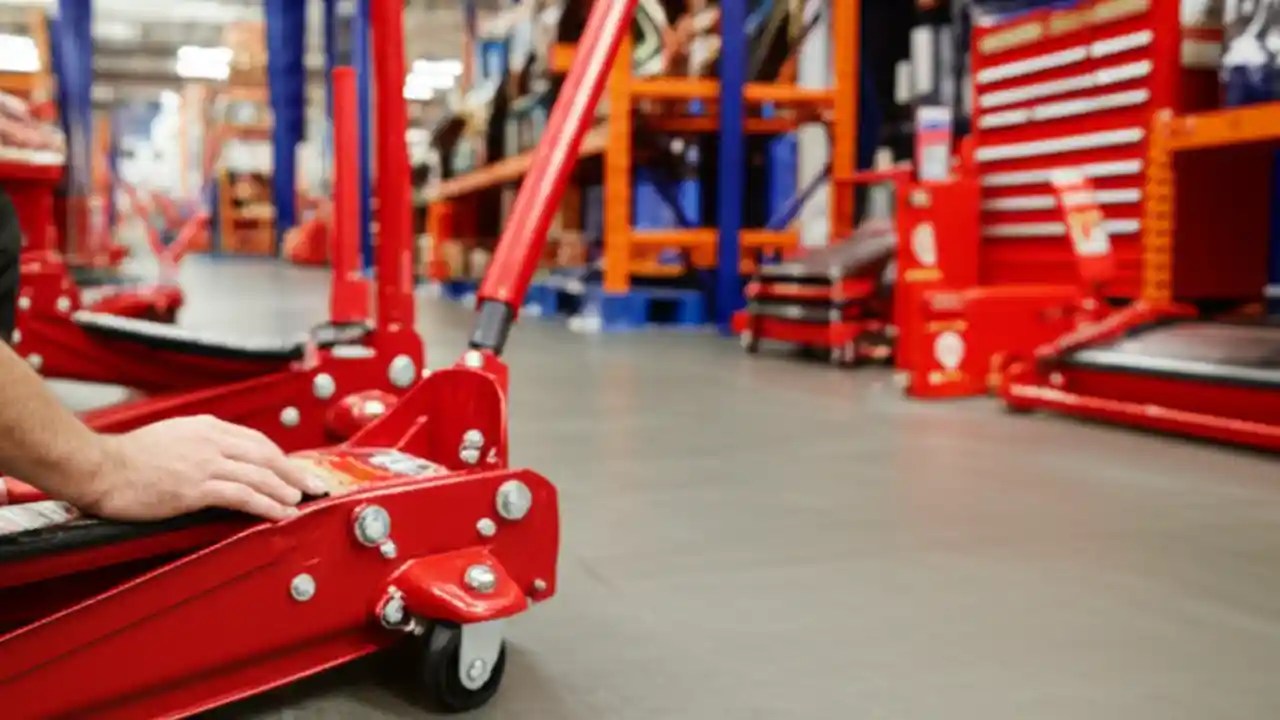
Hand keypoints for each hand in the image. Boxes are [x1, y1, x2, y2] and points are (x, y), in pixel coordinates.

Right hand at [75, 415, 326, 521]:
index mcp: (206, 427)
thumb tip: (223, 458)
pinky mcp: (196, 487)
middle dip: (295, 471)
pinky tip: (281, 513)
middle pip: (267, 455)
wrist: (99, 467)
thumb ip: (201, 444)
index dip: (281, 457)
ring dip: (286, 489)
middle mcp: (211, 441)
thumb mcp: (172, 438)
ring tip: (301, 501)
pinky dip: (267, 504)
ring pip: (259, 475)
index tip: (295, 468)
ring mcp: (205, 463)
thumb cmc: (127, 458)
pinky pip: (242, 496)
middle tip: (314, 485)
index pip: (256, 440)